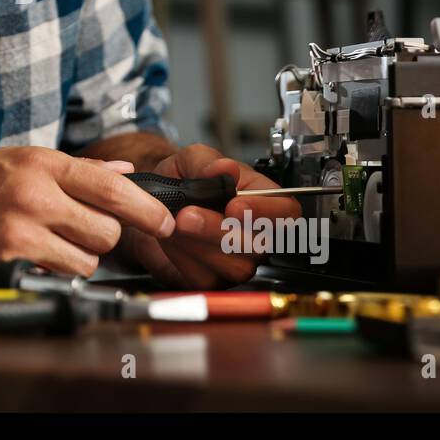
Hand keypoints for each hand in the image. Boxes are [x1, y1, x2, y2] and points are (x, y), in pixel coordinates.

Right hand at [0, 146, 174, 276]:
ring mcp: (22, 228)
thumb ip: (75, 169)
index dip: (145, 207)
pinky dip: (56, 271)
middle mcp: (34, 193)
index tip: (164, 221)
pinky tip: (33, 256)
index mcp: (41, 163)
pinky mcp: (11, 259)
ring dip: (79, 257)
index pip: (110, 185)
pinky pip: (61, 274)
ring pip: (89, 258)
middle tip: (79, 230)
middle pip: (107, 228)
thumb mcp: (22, 162)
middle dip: (102, 236)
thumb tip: (125, 170)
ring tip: (50, 243)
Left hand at [118, 144, 301, 287]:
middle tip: (188, 214)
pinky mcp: (213, 279)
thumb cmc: (181, 182)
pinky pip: (206, 278)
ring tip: (176, 223)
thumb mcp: (188, 160)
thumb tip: (225, 168)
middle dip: (220, 230)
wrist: (153, 205)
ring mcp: (236, 260)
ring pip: (235, 266)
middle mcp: (255, 234)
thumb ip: (205, 161)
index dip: (266, 211)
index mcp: (260, 200)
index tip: (235, 205)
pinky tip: (172, 239)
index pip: (287, 211)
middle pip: (259, 244)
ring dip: (200, 244)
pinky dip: (184, 258)